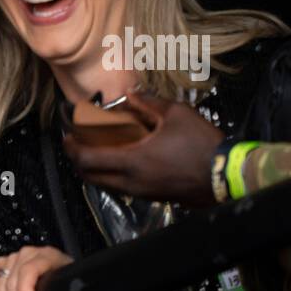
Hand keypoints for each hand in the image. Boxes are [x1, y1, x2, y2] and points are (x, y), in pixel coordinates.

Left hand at [63, 92, 222, 206]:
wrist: (225, 176)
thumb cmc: (201, 145)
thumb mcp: (176, 115)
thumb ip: (149, 103)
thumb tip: (131, 93)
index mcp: (131, 161)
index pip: (87, 159)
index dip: (71, 149)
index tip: (66, 137)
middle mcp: (129, 182)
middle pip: (89, 176)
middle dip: (77, 161)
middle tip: (76, 144)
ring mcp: (139, 192)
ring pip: (103, 184)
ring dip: (93, 169)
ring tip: (95, 150)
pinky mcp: (149, 197)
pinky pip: (118, 188)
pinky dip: (109, 175)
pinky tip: (119, 159)